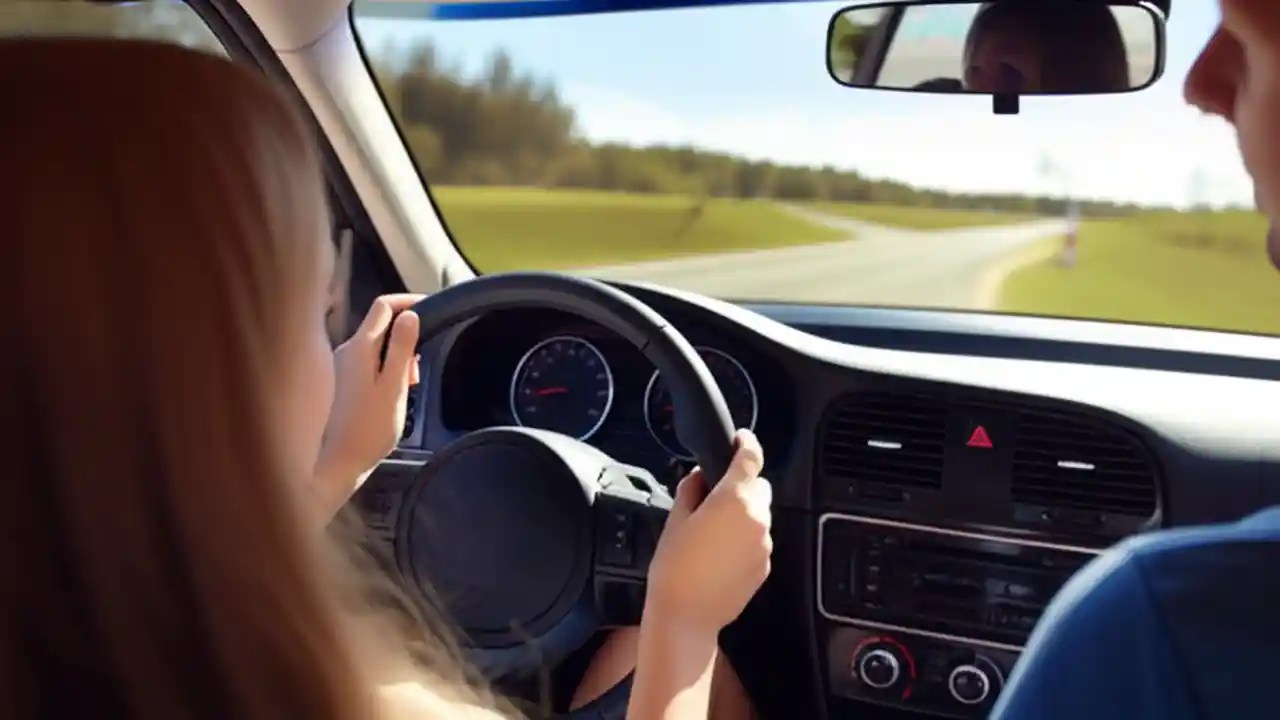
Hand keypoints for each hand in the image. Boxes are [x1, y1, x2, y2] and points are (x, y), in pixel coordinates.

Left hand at [313, 294, 422, 511]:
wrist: (333, 463)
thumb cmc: (368, 428)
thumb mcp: (393, 387)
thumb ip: (402, 349)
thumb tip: (411, 315)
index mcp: (359, 347)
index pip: (384, 306)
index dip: (408, 302)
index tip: (430, 309)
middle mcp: (345, 351)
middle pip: (380, 327)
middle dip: (406, 338)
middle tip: (420, 369)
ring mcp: (338, 367)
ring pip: (374, 348)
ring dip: (395, 358)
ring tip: (407, 389)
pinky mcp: (338, 384)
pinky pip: (365, 364)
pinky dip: (383, 370)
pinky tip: (389, 397)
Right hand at [644, 430, 772, 633]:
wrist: (685, 615)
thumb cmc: (674, 568)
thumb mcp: (675, 519)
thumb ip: (692, 489)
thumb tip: (699, 476)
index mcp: (734, 499)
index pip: (751, 457)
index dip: (747, 443)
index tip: (741, 439)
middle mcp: (757, 518)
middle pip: (759, 487)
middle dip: (741, 487)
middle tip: (713, 499)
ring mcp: (765, 543)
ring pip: (760, 514)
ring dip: (743, 515)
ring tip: (713, 533)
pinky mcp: (766, 565)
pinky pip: (759, 539)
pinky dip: (745, 539)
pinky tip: (720, 553)